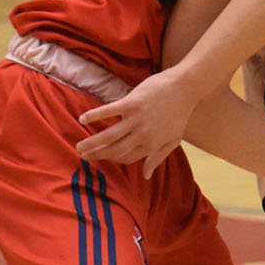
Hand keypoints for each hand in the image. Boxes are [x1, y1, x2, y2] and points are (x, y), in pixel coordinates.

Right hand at [76, 70, 196, 176]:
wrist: (185, 88)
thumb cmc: (179, 113)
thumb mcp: (173, 140)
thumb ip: (158, 158)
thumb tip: (146, 176)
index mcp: (152, 145)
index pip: (127, 158)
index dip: (113, 160)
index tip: (103, 158)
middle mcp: (142, 135)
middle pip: (115, 150)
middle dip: (98, 155)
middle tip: (83, 156)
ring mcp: (136, 120)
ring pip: (109, 136)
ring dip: (92, 143)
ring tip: (79, 146)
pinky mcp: (131, 103)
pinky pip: (108, 112)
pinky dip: (94, 116)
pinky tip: (82, 119)